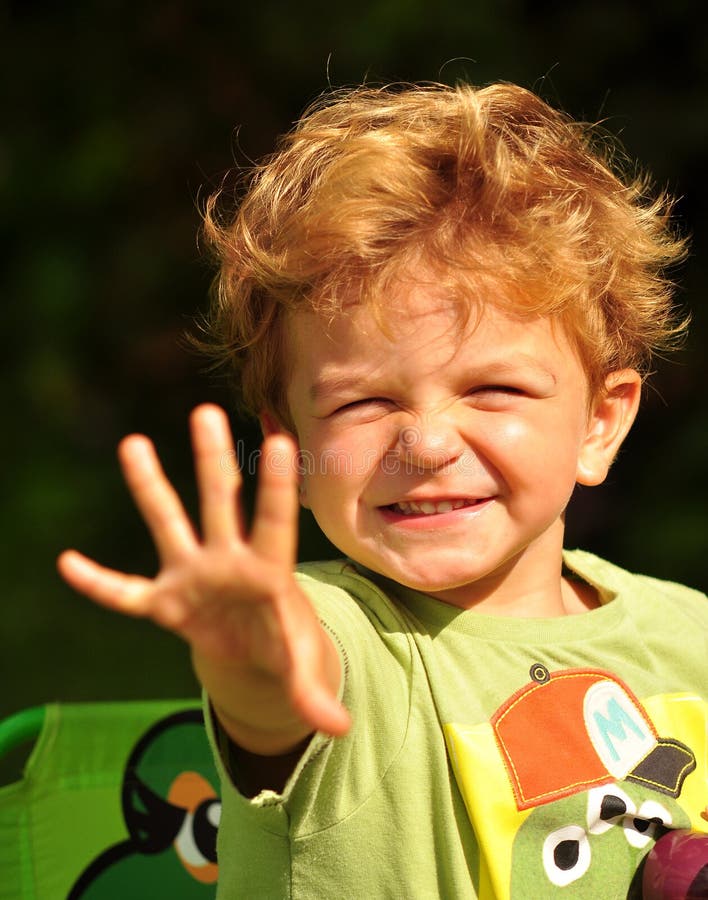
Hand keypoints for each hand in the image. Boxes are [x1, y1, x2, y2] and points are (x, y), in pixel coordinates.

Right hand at [58, 404, 349, 749]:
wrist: (255, 650)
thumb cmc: (284, 645)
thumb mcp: (300, 671)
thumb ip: (315, 695)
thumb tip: (341, 729)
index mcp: (269, 572)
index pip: (275, 523)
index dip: (276, 487)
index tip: (278, 440)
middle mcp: (228, 561)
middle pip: (221, 503)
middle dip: (213, 461)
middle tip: (206, 412)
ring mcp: (193, 576)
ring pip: (169, 523)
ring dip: (150, 487)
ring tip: (133, 443)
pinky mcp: (165, 601)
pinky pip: (125, 593)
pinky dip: (98, 583)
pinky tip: (68, 564)